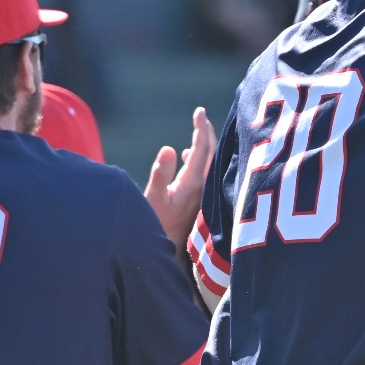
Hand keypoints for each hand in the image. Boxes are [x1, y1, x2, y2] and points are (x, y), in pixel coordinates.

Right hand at [143, 107, 216, 249]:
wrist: (166, 252)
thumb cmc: (157, 226)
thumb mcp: (154, 199)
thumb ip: (160, 173)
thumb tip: (168, 148)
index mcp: (194, 182)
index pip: (203, 148)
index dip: (201, 128)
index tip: (199, 111)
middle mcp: (203, 186)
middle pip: (211, 153)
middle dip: (206, 132)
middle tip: (201, 115)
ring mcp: (203, 194)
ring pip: (208, 163)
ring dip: (204, 145)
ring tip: (199, 131)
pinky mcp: (198, 201)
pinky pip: (203, 173)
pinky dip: (198, 159)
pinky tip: (189, 155)